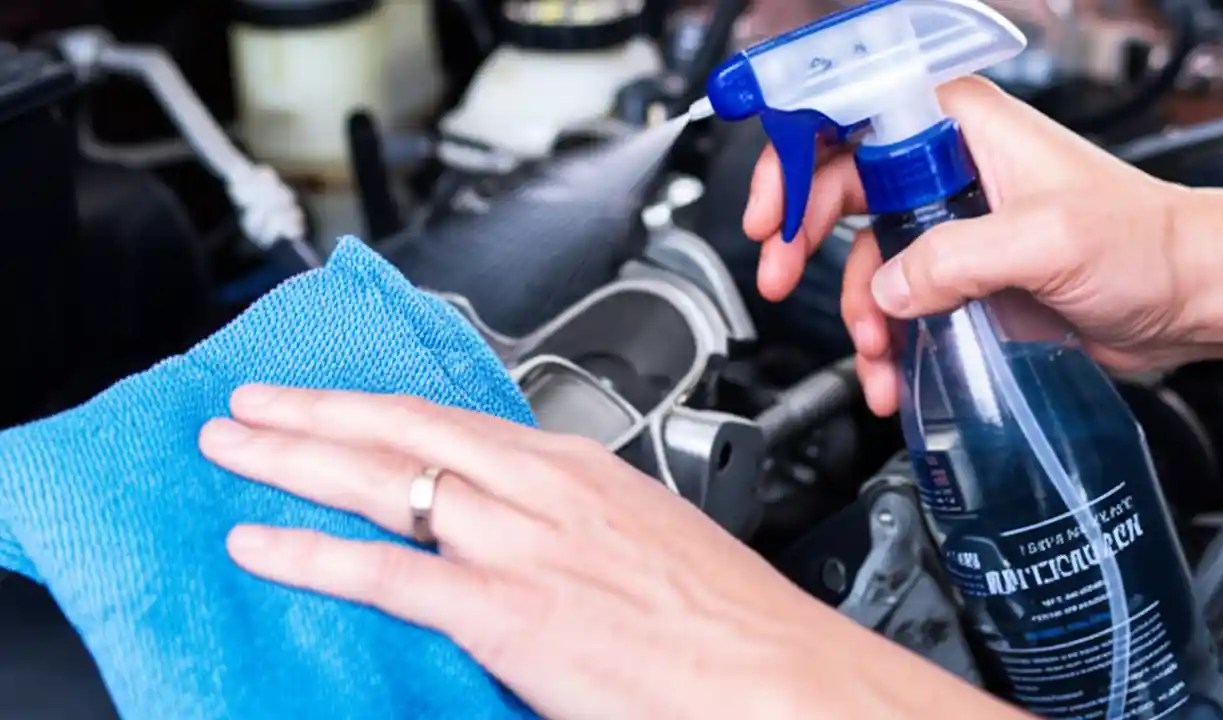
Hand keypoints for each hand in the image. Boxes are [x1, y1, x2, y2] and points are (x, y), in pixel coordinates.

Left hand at [199, 385, 1023, 719]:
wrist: (778, 677)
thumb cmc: (727, 620)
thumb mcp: (643, 539)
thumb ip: (568, 528)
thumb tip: (513, 538)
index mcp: (578, 468)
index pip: (452, 416)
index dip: (376, 404)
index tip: (328, 398)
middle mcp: (542, 490)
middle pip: (403, 430)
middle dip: (315, 412)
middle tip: (248, 401)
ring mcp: (522, 545)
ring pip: (383, 480)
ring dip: (295, 462)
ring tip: (232, 450)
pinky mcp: (508, 611)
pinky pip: (387, 570)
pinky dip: (313, 553)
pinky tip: (259, 544)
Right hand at [743, 77, 1199, 415]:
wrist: (1186, 299)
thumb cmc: (1146, 242)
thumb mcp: (1049, 238)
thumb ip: (957, 257)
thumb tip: (891, 290)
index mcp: (959, 126)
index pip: (849, 119)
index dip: (795, 159)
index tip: (772, 211)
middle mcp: (945, 167)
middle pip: (835, 188)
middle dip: (799, 240)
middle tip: (778, 276)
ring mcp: (948, 223)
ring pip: (862, 260)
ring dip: (855, 313)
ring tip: (874, 355)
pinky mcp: (958, 275)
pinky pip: (896, 303)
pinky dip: (884, 341)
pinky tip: (890, 372)